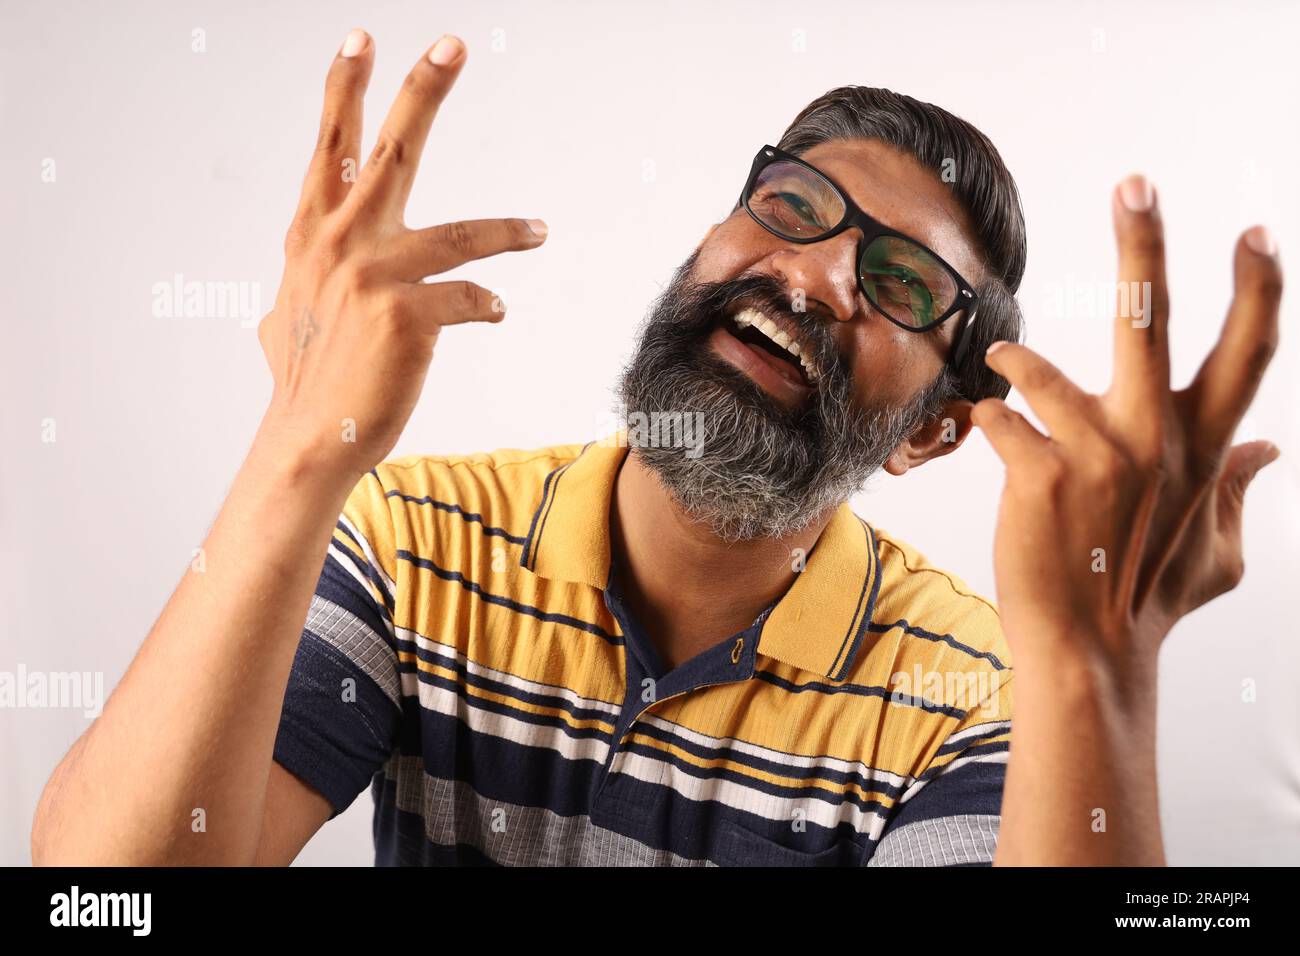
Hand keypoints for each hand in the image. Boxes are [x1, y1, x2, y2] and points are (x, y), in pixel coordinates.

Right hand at [256, 30, 547, 478]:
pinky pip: (468, 299)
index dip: (343, 90)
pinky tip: (493, 315)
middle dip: (421, 92)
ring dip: (506, 231)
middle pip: (387, 151)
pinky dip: (486, 306)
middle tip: (453, 43)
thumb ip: (301, 287)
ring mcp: (371, 277)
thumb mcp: (286, 316)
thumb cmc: (305, 379)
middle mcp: (338, 243)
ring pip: (458, 234)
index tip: (361, 38)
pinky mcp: (405, 317)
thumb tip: (284, 297)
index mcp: (311, 234)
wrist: (308, 440)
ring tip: (538, 231)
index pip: (330, 149)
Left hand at [972, 177, 1281, 679]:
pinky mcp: (1041, 473)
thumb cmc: (1150, 598)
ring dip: (1017, 361)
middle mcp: (1157, 439)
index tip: (1254, 231)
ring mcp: (1099, 453)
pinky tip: (983, 424)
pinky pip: (1002, 420)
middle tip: (1135, 182)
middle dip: (1145, 245)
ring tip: (1001, 356)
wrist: (1087, 650)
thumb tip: (1270, 445)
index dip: (1256, 288)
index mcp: (1204, 447)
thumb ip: (1236, 489)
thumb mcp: (1218, 551)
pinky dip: (989, 417)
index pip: (1248, 352)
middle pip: (1153, 321)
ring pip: (1044, 370)